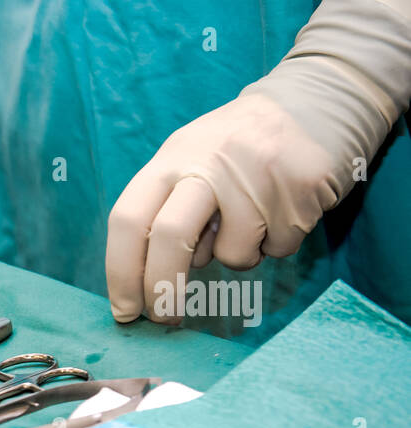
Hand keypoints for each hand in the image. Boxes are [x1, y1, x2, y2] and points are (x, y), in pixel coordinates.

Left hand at [106, 0, 410, 324]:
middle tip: (166, 317)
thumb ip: (164, 211)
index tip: (126, 312)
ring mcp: (256, 174)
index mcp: (172, 158)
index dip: (121, 273)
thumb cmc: (237, 148)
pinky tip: (282, 209)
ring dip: (237, 256)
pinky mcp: (301, 189)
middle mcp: (209, 162)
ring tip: (251, 220)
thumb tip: (144, 286)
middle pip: (170, 238)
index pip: (128, 220)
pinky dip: (276, 244)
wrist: (317, 98)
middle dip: (163, 289)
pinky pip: (278, 249)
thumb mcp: (190, 161)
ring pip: (232, 254)